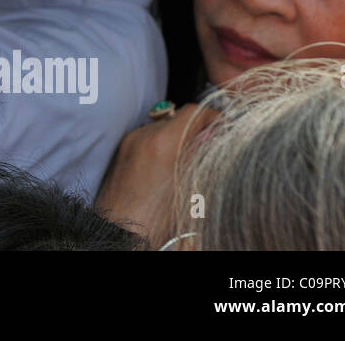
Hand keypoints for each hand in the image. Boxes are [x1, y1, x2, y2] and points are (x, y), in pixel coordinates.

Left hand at [94, 103, 219, 245]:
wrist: (122, 231)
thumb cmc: (158, 219)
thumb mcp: (192, 188)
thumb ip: (205, 157)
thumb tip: (215, 136)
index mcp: (164, 143)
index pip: (194, 112)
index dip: (213, 117)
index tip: (224, 128)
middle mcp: (143, 136)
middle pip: (177, 117)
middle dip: (195, 128)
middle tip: (210, 145)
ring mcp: (129, 142)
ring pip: (161, 127)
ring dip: (177, 137)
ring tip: (188, 159)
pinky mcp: (120, 152)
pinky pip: (146, 138)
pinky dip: (160, 145)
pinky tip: (167, 167)